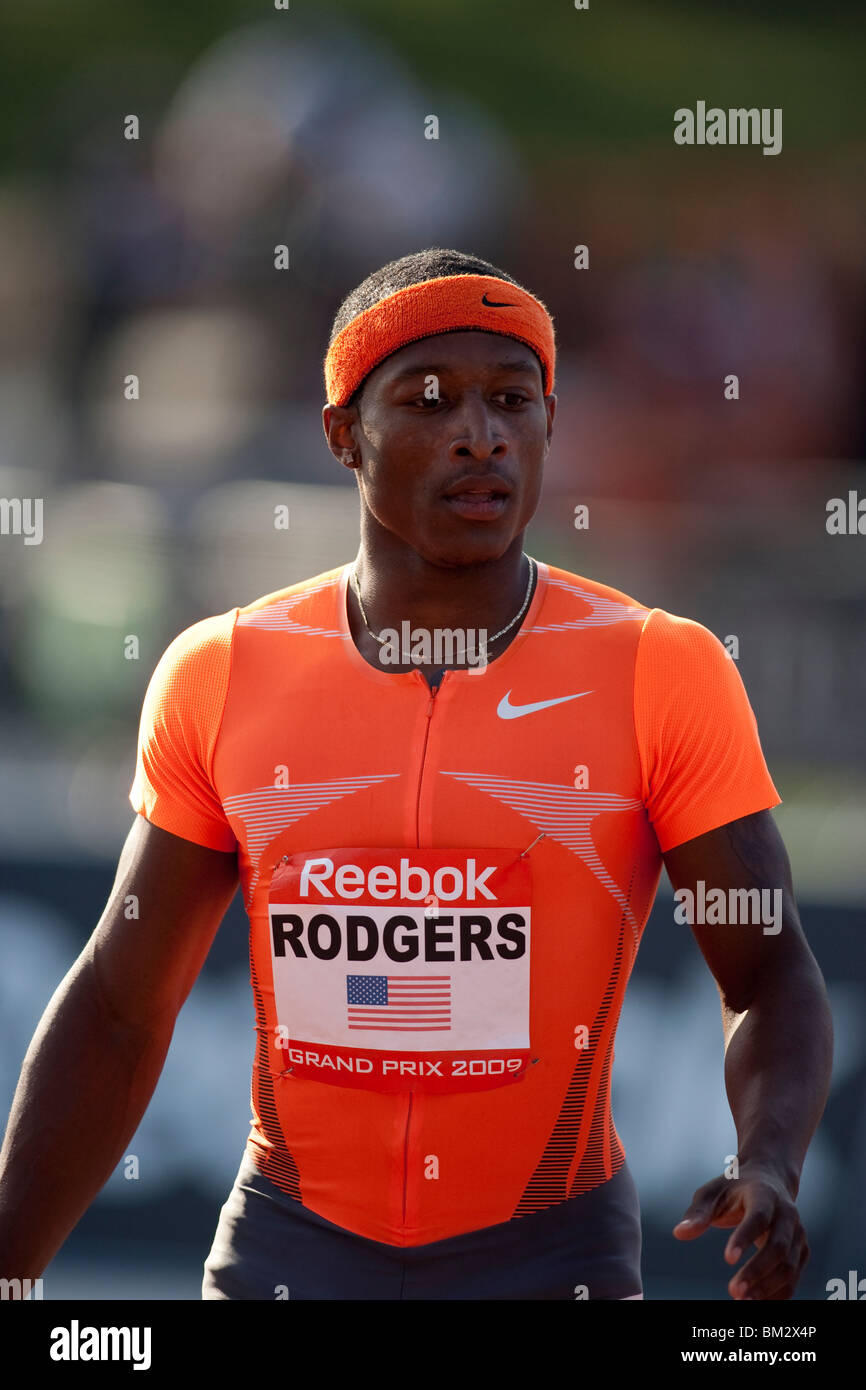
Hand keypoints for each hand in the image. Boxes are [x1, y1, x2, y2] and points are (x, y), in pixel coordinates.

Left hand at [672, 1162, 809, 1299]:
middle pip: (778, 1247)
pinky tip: (757, 1303)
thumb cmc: (733, 1188)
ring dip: (767, 1287)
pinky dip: (778, 1293)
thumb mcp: (713, 1193)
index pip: (758, 1218)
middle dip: (757, 1271)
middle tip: (733, 1291)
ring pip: (789, 1266)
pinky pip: (793, 1277)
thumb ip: (698, 1213)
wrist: (768, 1180)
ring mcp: (798, 1234)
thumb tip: (679, 1233)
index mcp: (764, 1194)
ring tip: (742, 1300)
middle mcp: (787, 1214)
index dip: (745, 1238)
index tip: (727, 1259)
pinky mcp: (801, 1251)